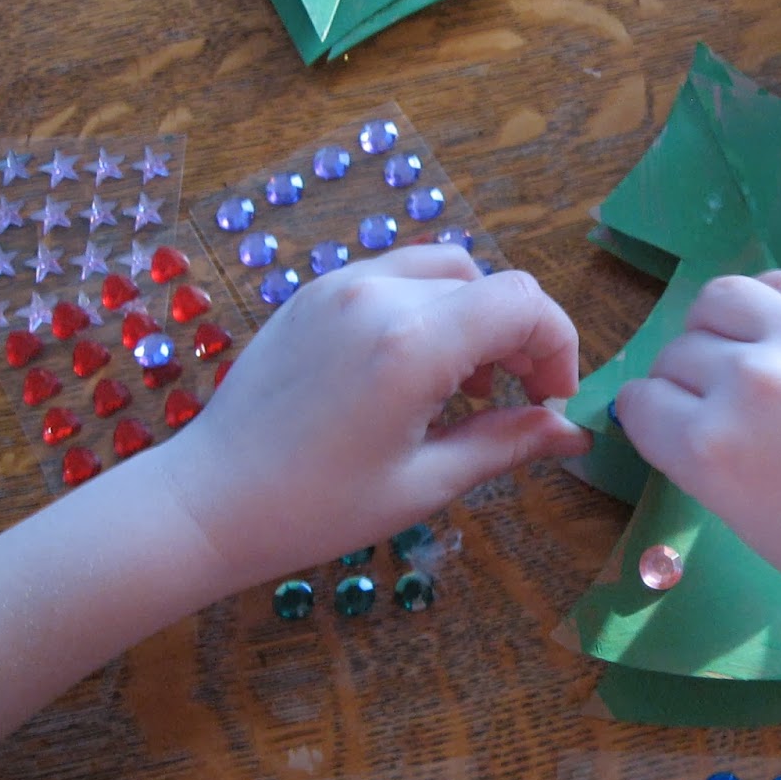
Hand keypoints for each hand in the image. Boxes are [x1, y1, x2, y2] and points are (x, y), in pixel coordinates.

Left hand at [161, 246, 589, 584]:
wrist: (207, 501)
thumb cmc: (316, 508)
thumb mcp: (424, 483)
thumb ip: (507, 444)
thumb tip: (573, 431)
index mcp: (412, 344)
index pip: (523, 303)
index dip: (557, 346)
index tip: (551, 401)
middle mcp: (380, 296)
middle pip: (491, 284)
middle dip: (522, 339)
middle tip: (514, 402)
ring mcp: (342, 286)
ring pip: (447, 271)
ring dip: (477, 318)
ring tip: (463, 386)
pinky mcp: (315, 293)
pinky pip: (398, 277)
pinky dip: (430, 309)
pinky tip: (414, 370)